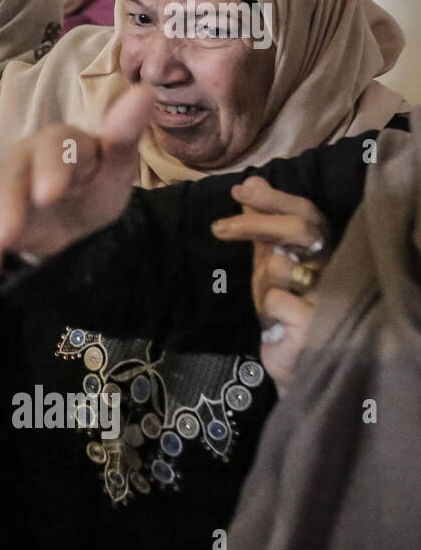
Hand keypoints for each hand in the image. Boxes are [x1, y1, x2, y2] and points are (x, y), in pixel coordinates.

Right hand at [0, 84, 154, 289]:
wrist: (70, 217)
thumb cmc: (94, 188)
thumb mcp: (115, 168)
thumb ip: (124, 136)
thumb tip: (143, 92)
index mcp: (58, 143)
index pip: (51, 145)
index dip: (48, 167)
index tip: (48, 195)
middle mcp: (21, 160)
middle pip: (8, 177)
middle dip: (6, 207)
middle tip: (6, 238)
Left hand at [211, 177, 329, 395]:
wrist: (293, 364)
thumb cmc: (282, 312)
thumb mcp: (268, 266)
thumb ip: (261, 229)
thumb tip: (248, 184)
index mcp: (319, 252)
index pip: (306, 213)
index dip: (276, 199)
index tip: (240, 189)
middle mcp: (330, 268)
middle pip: (300, 229)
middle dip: (256, 223)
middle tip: (219, 227)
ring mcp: (327, 294)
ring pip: (280, 265)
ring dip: (261, 281)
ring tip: (268, 301)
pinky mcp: (317, 324)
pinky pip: (276, 300)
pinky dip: (268, 309)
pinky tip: (276, 323)